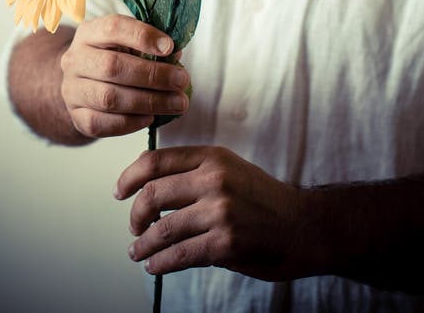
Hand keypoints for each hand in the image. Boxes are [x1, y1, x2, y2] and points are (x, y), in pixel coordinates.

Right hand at [60, 13, 188, 137]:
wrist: (83, 84)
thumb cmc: (114, 57)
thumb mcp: (127, 43)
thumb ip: (150, 45)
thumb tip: (175, 54)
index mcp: (89, 33)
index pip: (113, 28)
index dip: (142, 36)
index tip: (169, 47)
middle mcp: (75, 60)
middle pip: (112, 67)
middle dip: (153, 75)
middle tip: (181, 80)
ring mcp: (72, 90)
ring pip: (109, 98)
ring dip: (149, 101)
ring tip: (177, 103)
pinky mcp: (76, 117)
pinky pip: (102, 124)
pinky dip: (131, 122)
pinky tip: (151, 117)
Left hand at [115, 146, 302, 279]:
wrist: (303, 225)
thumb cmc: (263, 199)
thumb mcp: (231, 170)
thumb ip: (195, 173)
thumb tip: (150, 185)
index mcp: (212, 157)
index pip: (156, 160)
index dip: (130, 177)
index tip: (120, 192)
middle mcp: (214, 179)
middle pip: (152, 194)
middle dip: (135, 216)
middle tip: (133, 228)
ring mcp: (220, 210)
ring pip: (162, 229)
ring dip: (143, 245)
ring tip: (138, 252)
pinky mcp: (225, 242)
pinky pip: (179, 255)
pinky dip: (160, 263)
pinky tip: (155, 266)